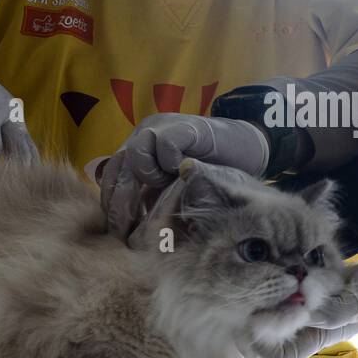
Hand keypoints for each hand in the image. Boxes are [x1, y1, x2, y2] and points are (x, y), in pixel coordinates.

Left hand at [97, 114, 268, 237]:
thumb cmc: (211, 171)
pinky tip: (182, 173)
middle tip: (128, 230)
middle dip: (122, 203)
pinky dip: (171, 163)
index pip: (111, 176)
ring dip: (147, 179)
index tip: (119, 231)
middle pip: (117, 168)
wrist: (246, 146)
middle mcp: (146, 134)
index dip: (112, 204)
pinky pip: (165, 146)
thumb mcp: (175, 188)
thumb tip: (132, 230)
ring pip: (135, 154)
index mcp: (140, 149)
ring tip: (164, 190)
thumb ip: (154, 198)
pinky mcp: (186, 127)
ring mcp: (165, 127)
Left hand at [241, 249, 357, 357]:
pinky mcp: (309, 279)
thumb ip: (335, 311)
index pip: (276, 357)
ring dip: (267, 286)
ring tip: (276, 267)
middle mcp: (306, 322)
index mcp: (317, 338)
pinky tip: (287, 255)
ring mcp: (305, 300)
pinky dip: (281, 269)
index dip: (263, 342)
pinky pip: (284, 280)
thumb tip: (303, 308)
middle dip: (256, 309)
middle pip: (263, 331)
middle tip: (261, 285)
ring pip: (269, 302)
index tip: (262, 315)